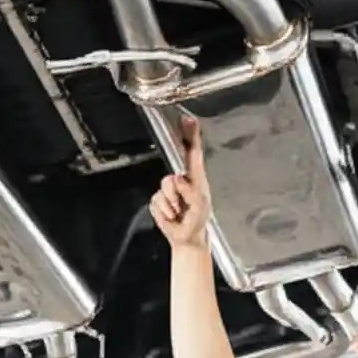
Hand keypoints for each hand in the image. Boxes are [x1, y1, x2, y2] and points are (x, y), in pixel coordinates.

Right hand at [150, 115, 210, 248]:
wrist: (186, 237)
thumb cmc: (197, 220)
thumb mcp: (200, 206)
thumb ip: (191, 192)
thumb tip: (179, 178)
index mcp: (196, 178)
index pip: (193, 153)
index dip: (190, 135)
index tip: (189, 119)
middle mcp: (182, 179)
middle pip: (174, 168)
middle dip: (176, 178)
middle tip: (181, 174)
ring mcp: (168, 189)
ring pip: (164, 187)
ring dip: (172, 204)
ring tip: (180, 214)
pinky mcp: (158, 199)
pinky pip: (157, 201)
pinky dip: (165, 212)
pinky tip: (172, 217)